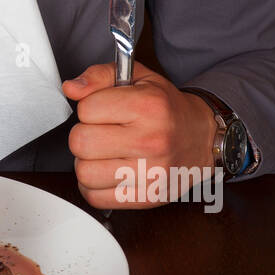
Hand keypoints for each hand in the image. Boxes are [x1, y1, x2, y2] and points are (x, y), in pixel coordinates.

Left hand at [61, 61, 217, 209]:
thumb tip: (71, 88)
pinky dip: (94, 186)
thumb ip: (99, 76)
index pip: (86, 110)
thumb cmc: (166, 108)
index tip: (102, 111)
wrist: (202, 138)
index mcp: (148, 106)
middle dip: (84, 135)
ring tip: (103, 154)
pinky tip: (106, 173)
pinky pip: (96, 197)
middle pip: (81, 143)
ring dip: (87, 163)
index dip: (88, 108)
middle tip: (100, 133)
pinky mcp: (147, 198)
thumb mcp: (138, 77)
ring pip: (85, 173)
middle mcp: (151, 140)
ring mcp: (151, 173)